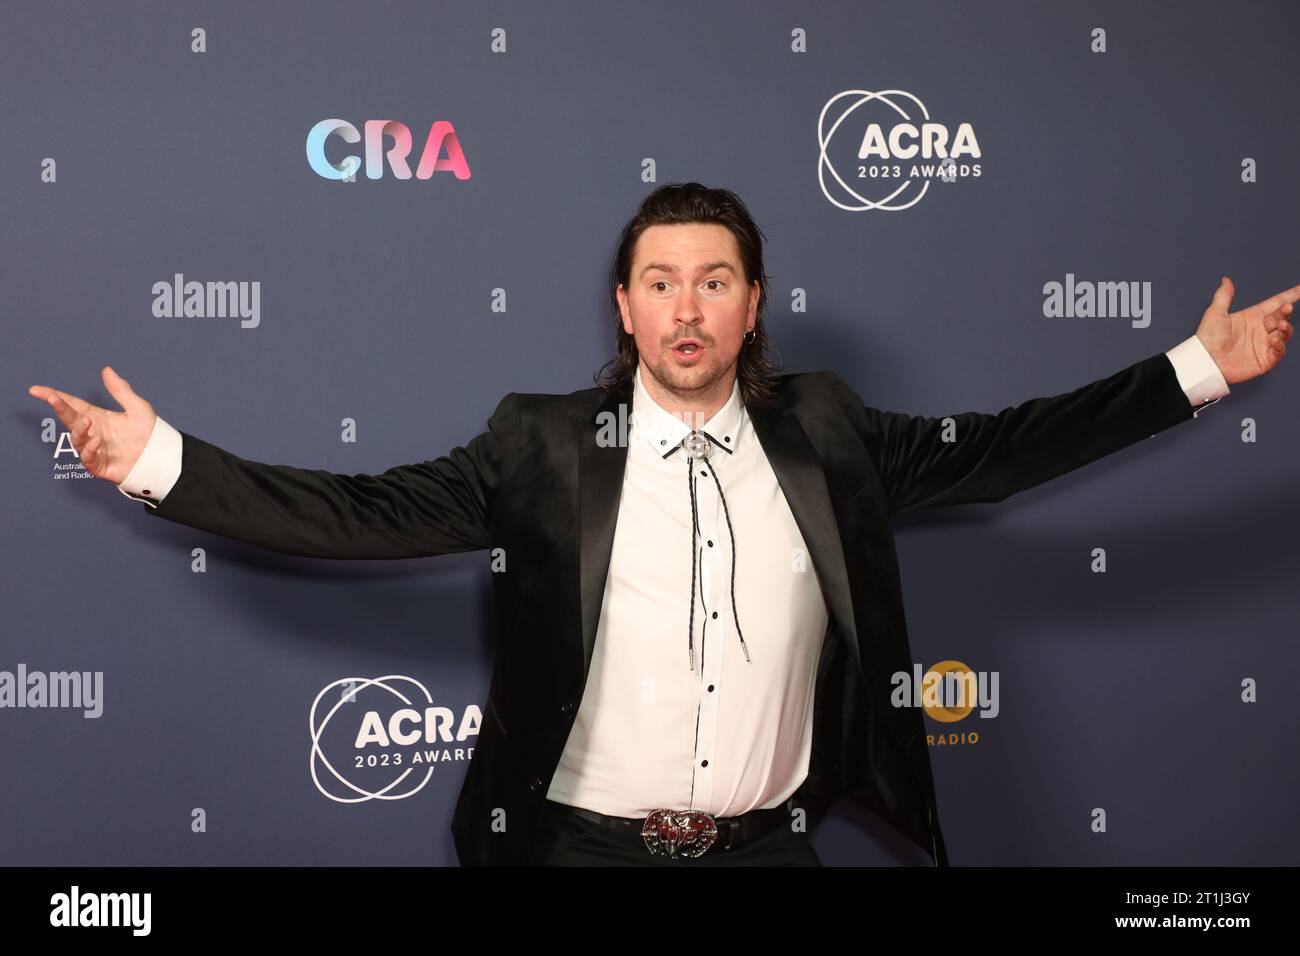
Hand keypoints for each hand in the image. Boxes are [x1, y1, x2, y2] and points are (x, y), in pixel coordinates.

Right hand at [27, 367, 156, 483]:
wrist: (161, 456)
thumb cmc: (149, 433)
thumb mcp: (137, 408)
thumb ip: (121, 390)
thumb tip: (106, 370)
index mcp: (97, 417)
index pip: (72, 404)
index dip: (54, 397)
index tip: (36, 390)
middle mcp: (92, 432)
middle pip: (70, 419)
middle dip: (59, 408)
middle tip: (52, 399)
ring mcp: (94, 449)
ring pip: (77, 439)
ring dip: (79, 430)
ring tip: (87, 422)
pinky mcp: (99, 465)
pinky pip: (88, 458)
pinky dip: (90, 449)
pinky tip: (97, 440)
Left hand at [1195, 276, 1295, 383]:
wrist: (1204, 362)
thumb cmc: (1207, 338)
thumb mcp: (1215, 314)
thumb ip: (1224, 296)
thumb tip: (1226, 280)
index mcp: (1253, 317)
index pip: (1275, 303)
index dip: (1289, 295)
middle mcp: (1261, 330)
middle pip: (1281, 317)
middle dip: (1285, 312)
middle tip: (1286, 308)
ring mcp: (1263, 345)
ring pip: (1284, 334)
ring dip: (1286, 328)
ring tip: (1280, 325)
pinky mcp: (1264, 360)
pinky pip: (1278, 352)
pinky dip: (1279, 346)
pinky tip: (1274, 340)